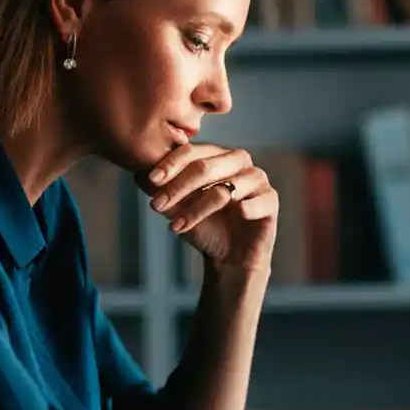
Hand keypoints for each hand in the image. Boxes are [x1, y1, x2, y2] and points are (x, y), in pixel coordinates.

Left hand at [135, 143, 277, 273]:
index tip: (151, 181)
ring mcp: (256, 180)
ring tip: (177, 227)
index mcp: (216, 155)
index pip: (190, 152)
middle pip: (206, 166)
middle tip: (156, 205)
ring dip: (199, 207)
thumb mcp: (177, 207)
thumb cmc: (204, 225)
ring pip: (227, 187)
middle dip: (178, 187)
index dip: (170, 165)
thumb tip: (138, 172)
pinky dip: (249, 206)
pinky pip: (260, 200)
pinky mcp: (271, 201)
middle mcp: (238, 161)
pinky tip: (239, 213)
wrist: (229, 256)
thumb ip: (161, 189)